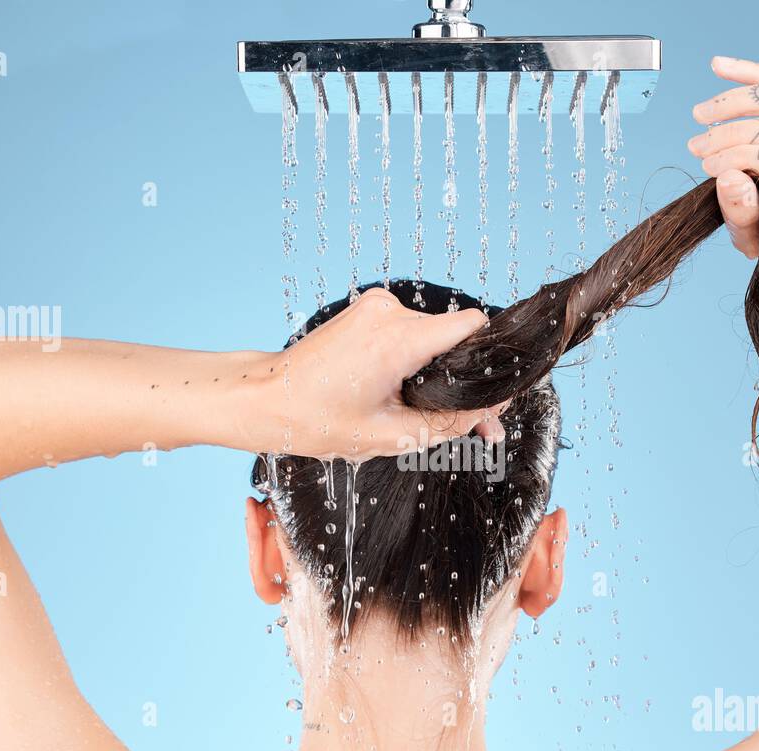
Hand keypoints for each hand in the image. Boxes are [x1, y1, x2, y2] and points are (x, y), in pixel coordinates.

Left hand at [263, 286, 505, 459]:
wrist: (266, 399)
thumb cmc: (316, 420)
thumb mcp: (391, 435)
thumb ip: (449, 423)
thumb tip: (490, 413)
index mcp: (397, 339)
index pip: (472, 325)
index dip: (489, 360)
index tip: (492, 394)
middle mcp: (389, 312)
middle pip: (454, 338)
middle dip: (466, 380)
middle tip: (478, 426)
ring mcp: (376, 308)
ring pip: (433, 338)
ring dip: (440, 373)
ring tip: (433, 415)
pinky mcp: (367, 312)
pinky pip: (409, 333)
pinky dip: (417, 362)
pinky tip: (410, 394)